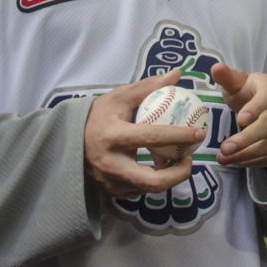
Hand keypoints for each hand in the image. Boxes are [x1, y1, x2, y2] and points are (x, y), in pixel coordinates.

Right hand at [83, 70, 206, 198]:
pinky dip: (156, 179)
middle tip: (190, 158)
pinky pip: (141, 190)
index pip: (152, 138)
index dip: (179, 136)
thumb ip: (147, 87)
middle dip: (179, 173)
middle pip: (153, 181)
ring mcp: (111, 182)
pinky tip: (162, 166)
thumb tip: (176, 74)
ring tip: (180, 160)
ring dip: (170, 177)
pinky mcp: (113, 192)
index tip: (198, 133)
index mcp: (113, 137)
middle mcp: (111, 164)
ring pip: (149, 189)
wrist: (69, 141)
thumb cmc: (98, 117)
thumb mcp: (119, 98)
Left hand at [210, 62, 266, 169]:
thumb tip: (216, 67)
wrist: (261, 103)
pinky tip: (236, 161)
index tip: (239, 120)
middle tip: (225, 149)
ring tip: (224, 158)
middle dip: (246, 139)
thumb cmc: (245, 91)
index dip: (255, 109)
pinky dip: (253, 162)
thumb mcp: (235, 81)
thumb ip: (226, 76)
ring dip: (246, 154)